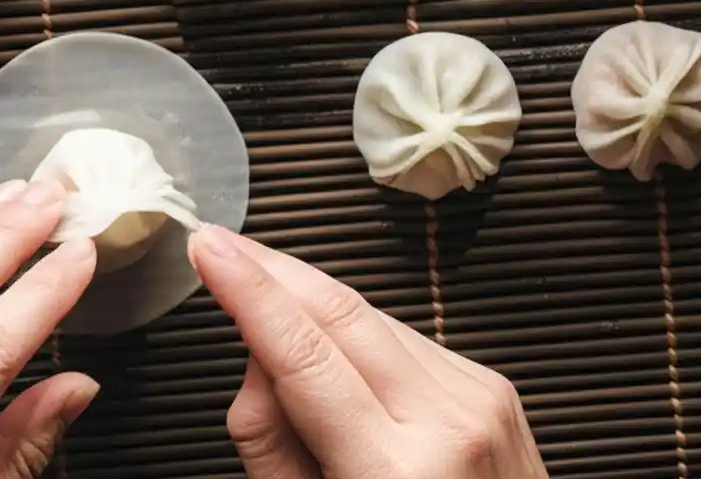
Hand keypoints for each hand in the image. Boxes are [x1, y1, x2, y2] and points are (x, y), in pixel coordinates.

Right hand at [190, 225, 547, 478]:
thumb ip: (269, 440)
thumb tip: (256, 357)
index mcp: (395, 472)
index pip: (302, 352)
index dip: (248, 291)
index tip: (209, 249)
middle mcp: (447, 423)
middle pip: (339, 311)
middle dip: (270, 268)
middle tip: (218, 245)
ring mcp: (478, 399)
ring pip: (370, 316)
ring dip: (310, 302)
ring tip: (269, 316)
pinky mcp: (491, 385)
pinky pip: (404, 336)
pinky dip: (357, 333)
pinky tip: (336, 355)